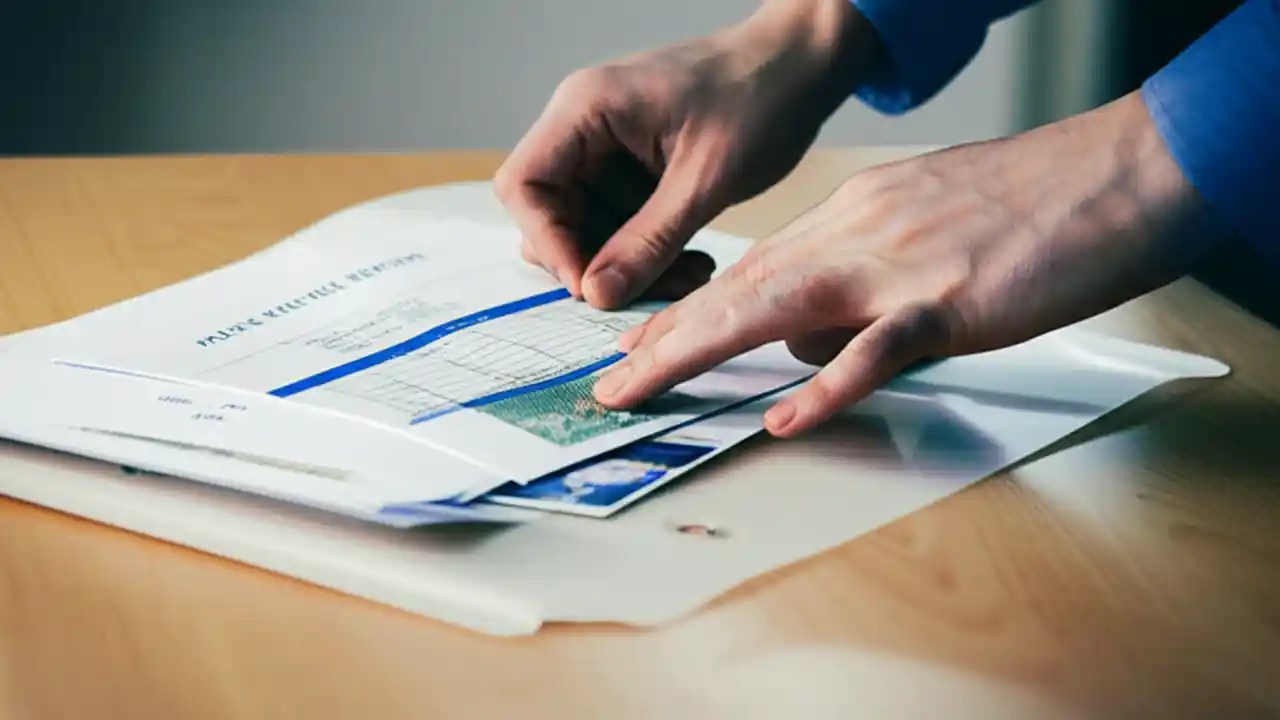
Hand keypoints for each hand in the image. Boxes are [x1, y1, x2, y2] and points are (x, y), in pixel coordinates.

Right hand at [495, 0, 878, 308]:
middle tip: (650, 293)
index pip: (524, 185)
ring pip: (587, 230)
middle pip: (550, 214)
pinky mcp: (634, 172)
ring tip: (689, 278)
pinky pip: (620, 227)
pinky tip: (693, 265)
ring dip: (628, 267)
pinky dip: (649, 255)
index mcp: (586, 109)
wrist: (804, 66)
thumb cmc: (760, 97)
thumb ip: (648, 240)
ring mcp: (608, 151)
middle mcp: (585, 128)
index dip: (548, 243)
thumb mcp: (706, 180)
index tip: (591, 288)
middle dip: (594, 264)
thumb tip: (595, 295)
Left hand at [593, 92, 1220, 435]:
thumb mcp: (920, 232)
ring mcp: (900, 266)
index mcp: (852, 219)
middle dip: (667, 339)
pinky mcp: (952, 300)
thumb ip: (854, 284)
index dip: (687, 314)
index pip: (749, 272)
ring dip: (703, 351)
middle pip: (742, 290)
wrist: (1117, 173)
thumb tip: (801, 348)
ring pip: (779, 307)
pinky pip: (880, 347)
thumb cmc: (1030, 207)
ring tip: (644, 389)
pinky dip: (831, 384)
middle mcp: (858, 235)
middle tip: (611, 382)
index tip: (639, 349)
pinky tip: (788, 416)